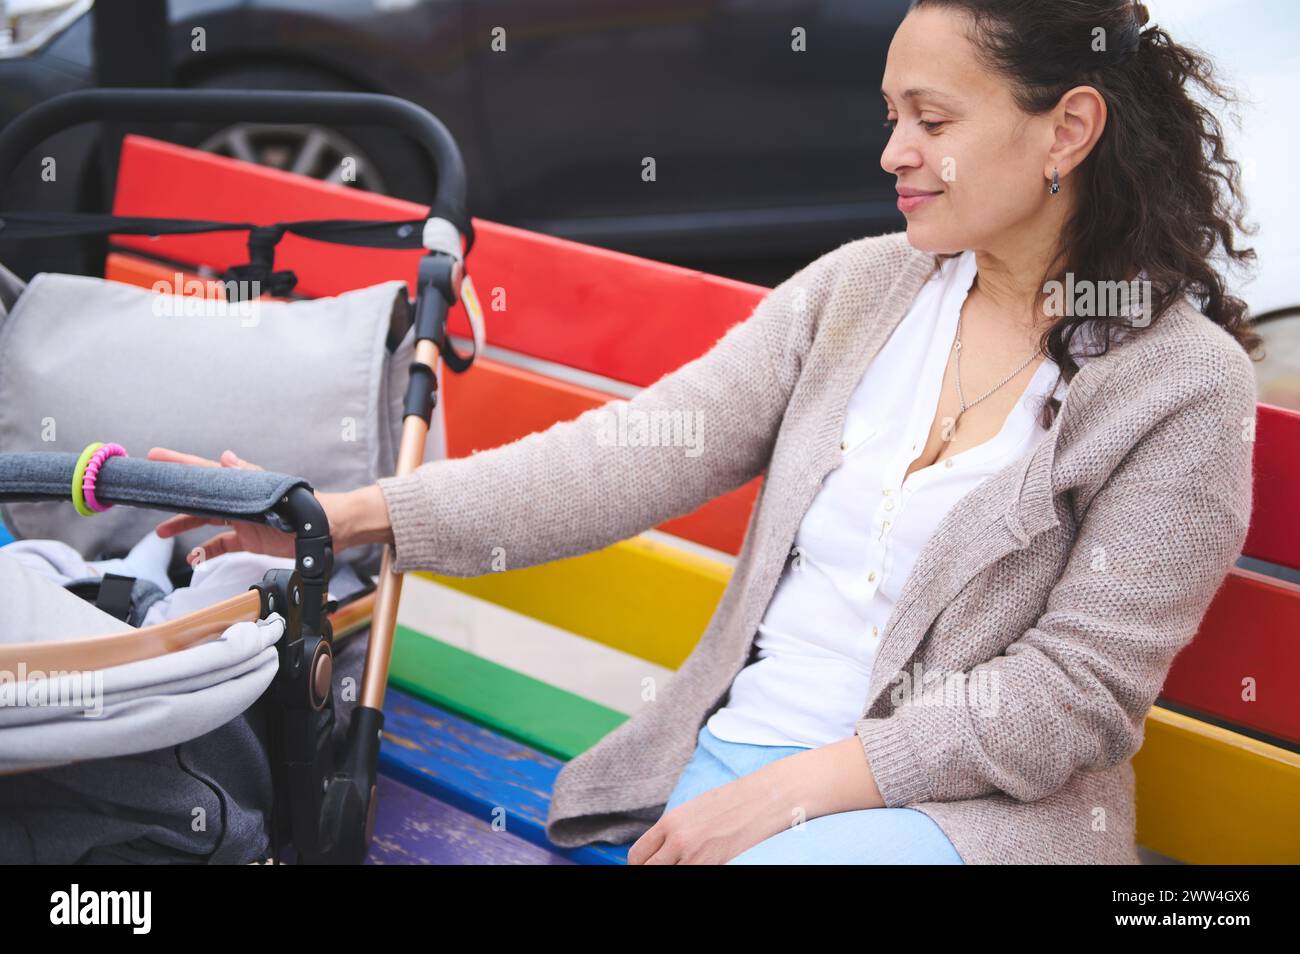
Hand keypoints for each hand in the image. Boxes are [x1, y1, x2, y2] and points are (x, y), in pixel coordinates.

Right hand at [147, 447, 349, 564]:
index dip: (180, 463)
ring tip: (161, 532)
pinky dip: (206, 552)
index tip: (155, 456)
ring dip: (183, 525)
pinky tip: (193, 558)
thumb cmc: (305, 507)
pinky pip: (220, 546)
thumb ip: (249, 476)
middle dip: (173, 496)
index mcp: (241, 485)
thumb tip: (226, 457)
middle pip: (198, 497)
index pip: (205, 471)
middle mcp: (238, 501)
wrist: (327, 530)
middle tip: (148, 493)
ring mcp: (242, 521)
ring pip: (204, 521)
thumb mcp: (274, 492)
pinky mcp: (248, 540)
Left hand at [627, 737, 884, 863]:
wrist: (770, 797)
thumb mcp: (696, 808)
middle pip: (648, 871)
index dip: (640, 865)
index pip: (638, 856)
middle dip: (653, 873)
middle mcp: (680, 841)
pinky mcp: (717, 866)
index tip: (647, 867)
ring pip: (669, 876)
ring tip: (688, 865)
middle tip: (666, 870)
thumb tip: (661, 849)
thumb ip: (675, 829)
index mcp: (672, 822)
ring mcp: (698, 857)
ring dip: (674, 873)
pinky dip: (695, 874)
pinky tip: (707, 865)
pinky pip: (694, 876)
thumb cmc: (736, 799)